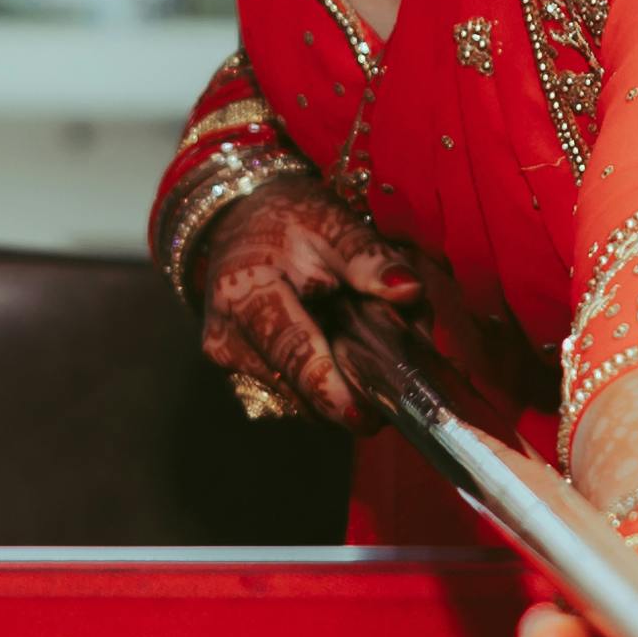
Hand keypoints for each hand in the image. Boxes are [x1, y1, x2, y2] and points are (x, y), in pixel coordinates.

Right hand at [191, 176, 426, 427]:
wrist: (239, 220)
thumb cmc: (289, 220)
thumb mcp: (332, 224)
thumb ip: (369, 258)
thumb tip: (409, 290)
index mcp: (245, 293)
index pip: (291, 350)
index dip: (329, 388)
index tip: (364, 416)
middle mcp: (229, 337)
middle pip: (297, 389)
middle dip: (350, 395)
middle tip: (396, 387)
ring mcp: (230, 360)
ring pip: (298, 398)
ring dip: (341, 388)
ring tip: (372, 351)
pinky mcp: (239, 372)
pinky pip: (291, 393)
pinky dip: (325, 382)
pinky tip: (342, 353)